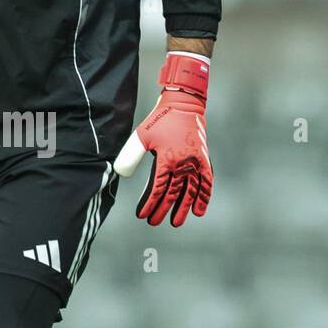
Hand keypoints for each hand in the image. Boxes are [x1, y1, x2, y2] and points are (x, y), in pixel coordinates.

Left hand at [113, 52, 211, 225]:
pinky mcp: (203, 159)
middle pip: (173, 193)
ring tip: (177, 222)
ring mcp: (196, 163)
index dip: (150, 204)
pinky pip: (206, 183)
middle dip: (163, 210)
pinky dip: (204, 197)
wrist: (184, 104)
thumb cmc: (160, 120)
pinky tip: (199, 210)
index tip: (142, 215)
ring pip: (191, 192)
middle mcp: (184, 164)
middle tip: (154, 222)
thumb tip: (121, 174)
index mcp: (168, 159)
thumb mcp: (140, 136)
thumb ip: (130, 155)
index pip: (158, 188)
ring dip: (183, 208)